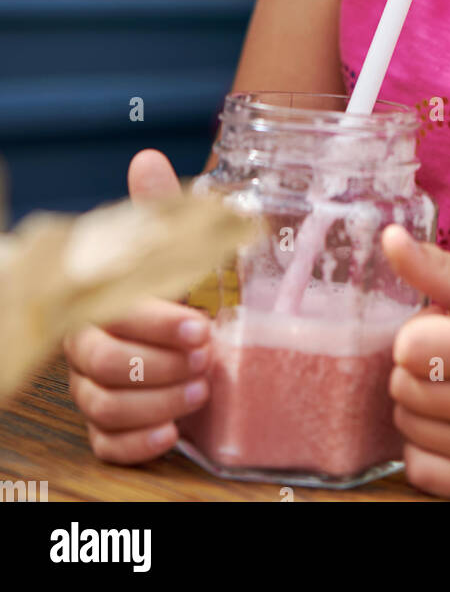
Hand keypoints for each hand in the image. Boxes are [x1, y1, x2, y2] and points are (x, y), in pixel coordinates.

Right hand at [63, 150, 212, 463]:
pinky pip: (106, 446)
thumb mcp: (176, 249)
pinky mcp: (108, 429)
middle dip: (158, 363)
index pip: (111, 316)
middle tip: (206, 357)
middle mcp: (88, 350)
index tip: (200, 325)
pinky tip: (172, 431)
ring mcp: (94, 390)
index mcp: (100, 303)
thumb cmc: (179, 289)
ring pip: (104, 407)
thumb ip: (159, 211)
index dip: (154, 324)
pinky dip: (138, 443)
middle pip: (101, 366)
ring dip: (156, 401)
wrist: (195, 336)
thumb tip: (147, 159)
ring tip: (201, 389)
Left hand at [381, 224, 449, 499]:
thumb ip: (434, 266)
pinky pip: (419, 469)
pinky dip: (425, 445)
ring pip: (406, 427)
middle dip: (415, 368)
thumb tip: (388, 237)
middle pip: (402, 389)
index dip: (418, 332)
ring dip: (419, 405)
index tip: (446, 329)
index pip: (409, 348)